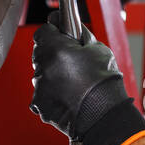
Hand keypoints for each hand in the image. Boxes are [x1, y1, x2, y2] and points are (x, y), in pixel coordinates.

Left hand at [30, 10, 129, 140]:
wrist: (104, 117)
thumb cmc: (105, 83)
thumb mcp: (98, 50)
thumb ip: (80, 36)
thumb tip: (72, 27)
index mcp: (56, 49)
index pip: (43, 31)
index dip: (53, 32)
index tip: (60, 35)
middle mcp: (44, 67)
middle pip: (40, 53)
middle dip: (52, 53)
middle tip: (70, 60)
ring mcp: (40, 88)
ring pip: (41, 74)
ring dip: (52, 74)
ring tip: (73, 82)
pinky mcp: (40, 105)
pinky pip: (42, 94)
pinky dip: (51, 93)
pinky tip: (68, 96)